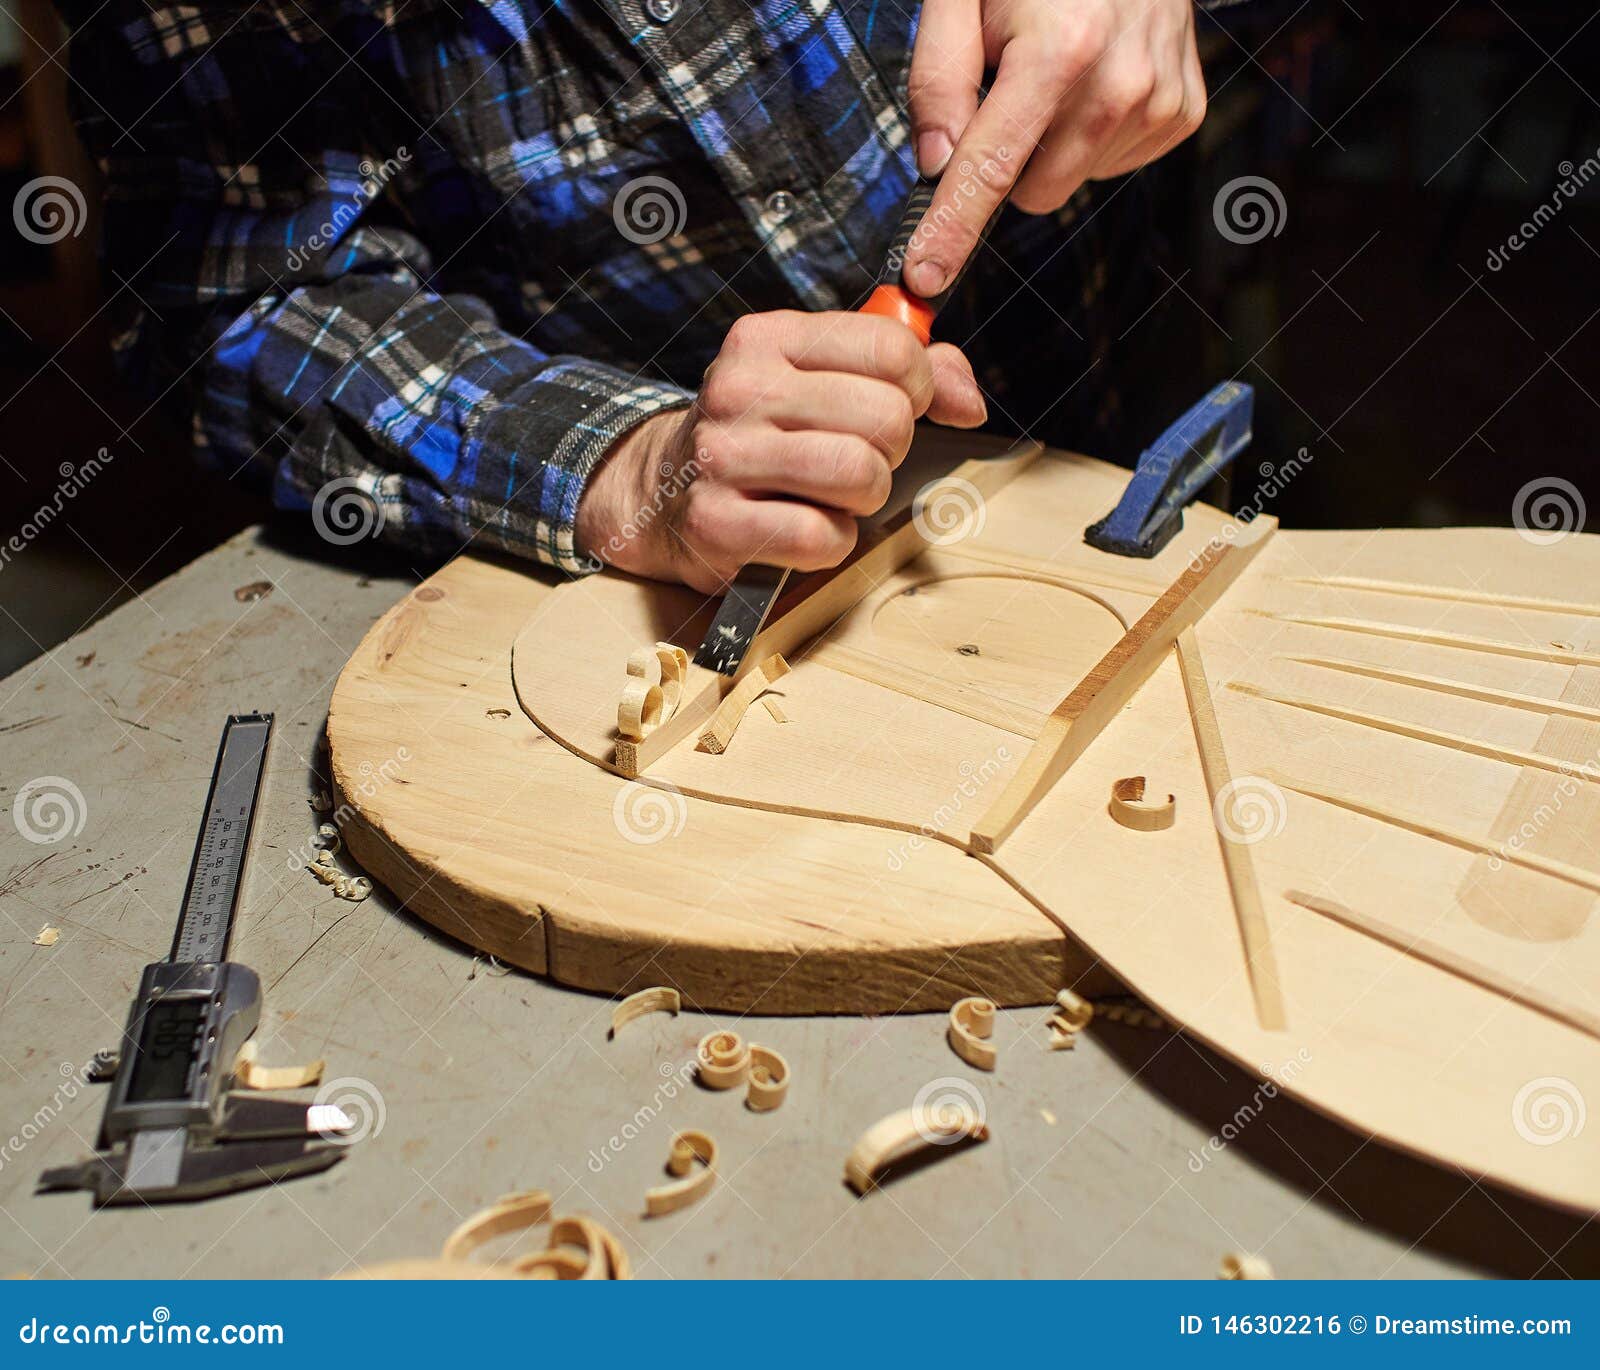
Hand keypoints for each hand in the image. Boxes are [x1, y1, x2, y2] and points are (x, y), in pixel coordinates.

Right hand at [576, 310, 986, 591]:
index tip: (893, 406)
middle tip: (856, 459)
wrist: (663, 491)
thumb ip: (909, 373)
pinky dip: (831, 544)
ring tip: (833, 495)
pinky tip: (805, 529)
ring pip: (859, 473)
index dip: (917, 388)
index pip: (892, 348)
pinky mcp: (716, 521)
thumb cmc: (765, 435)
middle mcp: (740, 388)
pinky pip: (821, 536)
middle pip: (886, 416)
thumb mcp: (825, 379)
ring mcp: (723, 455)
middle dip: (890, 451)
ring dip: (864, 499)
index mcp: (769, 338)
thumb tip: (970, 403)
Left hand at [903, 0, 1206, 296]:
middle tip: (1011, 86)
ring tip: (1061, 67)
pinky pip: (1112, 165)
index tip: (925, 278)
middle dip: (1008, 160)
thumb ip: (938, 77)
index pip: (991, 170)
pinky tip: (1096, 78)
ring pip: (1071, 182)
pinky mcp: (1181, 114)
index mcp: (1060, 51)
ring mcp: (1159, 103)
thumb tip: (936, 164)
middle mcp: (1120, 85)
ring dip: (1052, 143)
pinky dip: (1091, 135)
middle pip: (1033, 194)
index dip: (952, 230)